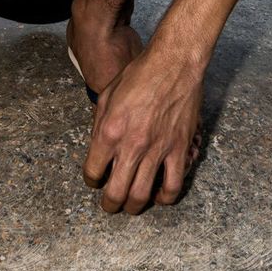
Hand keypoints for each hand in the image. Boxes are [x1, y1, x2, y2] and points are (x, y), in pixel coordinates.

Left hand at [82, 49, 201, 213]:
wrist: (173, 64)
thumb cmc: (138, 75)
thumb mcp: (107, 96)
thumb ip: (99, 125)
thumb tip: (98, 148)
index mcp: (109, 132)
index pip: (93, 172)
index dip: (91, 181)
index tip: (95, 180)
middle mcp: (131, 146)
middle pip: (116, 193)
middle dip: (110, 205)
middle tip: (110, 205)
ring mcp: (157, 150)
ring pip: (143, 196)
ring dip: (134, 206)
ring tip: (132, 204)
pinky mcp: (180, 149)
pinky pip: (173, 186)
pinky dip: (165, 197)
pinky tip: (160, 194)